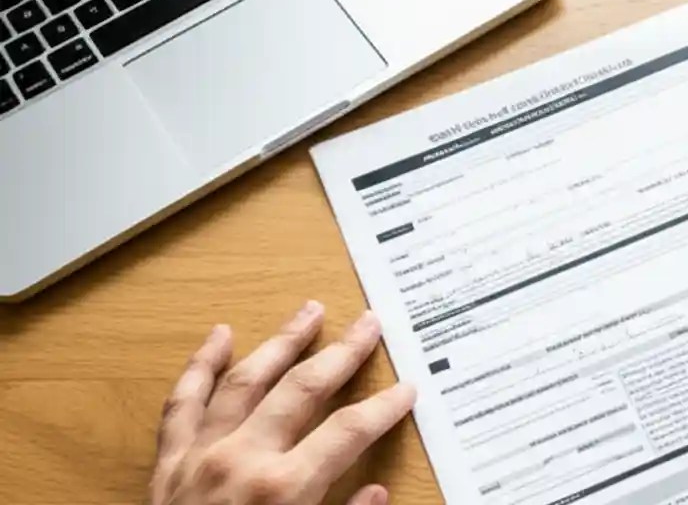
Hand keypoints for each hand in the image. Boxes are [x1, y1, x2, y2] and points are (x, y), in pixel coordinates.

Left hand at [150, 302, 416, 504]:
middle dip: (342, 353)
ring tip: (308, 311)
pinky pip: (183, 404)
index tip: (408, 387)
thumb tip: (378, 494)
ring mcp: (200, 456)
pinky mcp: (167, 465)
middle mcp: (243, 460)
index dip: (385, 407)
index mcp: (284, 489)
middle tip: (369, 323)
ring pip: (246, 380)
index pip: (350, 431)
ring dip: (280, 342)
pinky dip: (200, 366)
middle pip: (304, 389)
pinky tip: (219, 336)